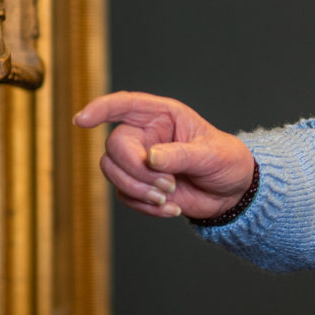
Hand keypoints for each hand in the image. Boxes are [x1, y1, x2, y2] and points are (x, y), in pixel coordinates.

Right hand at [73, 91, 256, 220]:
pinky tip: (172, 209)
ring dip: (138, 189)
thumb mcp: (211, 155)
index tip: (82, 120)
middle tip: (168, 184)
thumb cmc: (226, 161)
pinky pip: (124, 195)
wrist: (232, 192)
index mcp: (163, 115)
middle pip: (114, 146)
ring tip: (169, 197)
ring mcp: (139, 160)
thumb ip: (180, 155)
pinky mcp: (138, 185)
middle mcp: (146, 135)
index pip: (125, 104)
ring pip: (111, 171)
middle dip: (135, 169)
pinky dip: (145, 207)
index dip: (101, 109)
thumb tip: (151, 158)